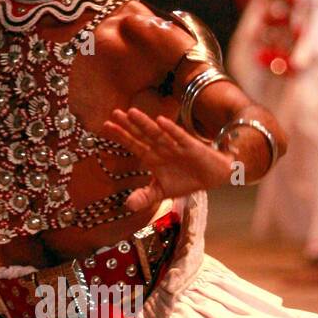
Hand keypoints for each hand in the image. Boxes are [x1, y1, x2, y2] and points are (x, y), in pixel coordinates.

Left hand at [101, 108, 232, 208]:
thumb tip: (128, 205)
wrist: (212, 177)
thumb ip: (145, 196)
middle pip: (142, 135)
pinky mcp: (191, 147)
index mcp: (152, 157)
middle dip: (128, 125)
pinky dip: (171, 130)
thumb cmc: (185, 180)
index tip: (106, 126)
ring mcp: (175, 146)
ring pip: (157, 133)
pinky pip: (179, 137)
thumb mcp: (162, 192)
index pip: (133, 144)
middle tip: (114, 113)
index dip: (120, 135)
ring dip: (145, 123)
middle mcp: (161, 148)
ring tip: (131, 112)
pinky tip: (161, 121)